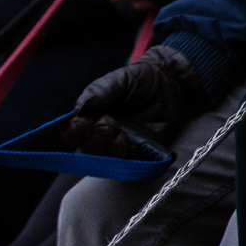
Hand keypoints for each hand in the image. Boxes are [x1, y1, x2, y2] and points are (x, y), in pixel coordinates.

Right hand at [68, 44, 206, 151]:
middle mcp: (103, 134)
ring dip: (108, 151)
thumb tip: (78, 110)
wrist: (172, 82)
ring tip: (119, 133)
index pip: (72, 132)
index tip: (83, 122)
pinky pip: (130, 165)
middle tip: (107, 124)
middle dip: (92, 142)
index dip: (73, 132)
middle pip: (85, 151)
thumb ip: (97, 93)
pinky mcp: (142, 153)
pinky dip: (128, 159)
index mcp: (91, 117)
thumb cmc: (140, 79)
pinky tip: (131, 143)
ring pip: (106, 161)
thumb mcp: (117, 81)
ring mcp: (122, 145)